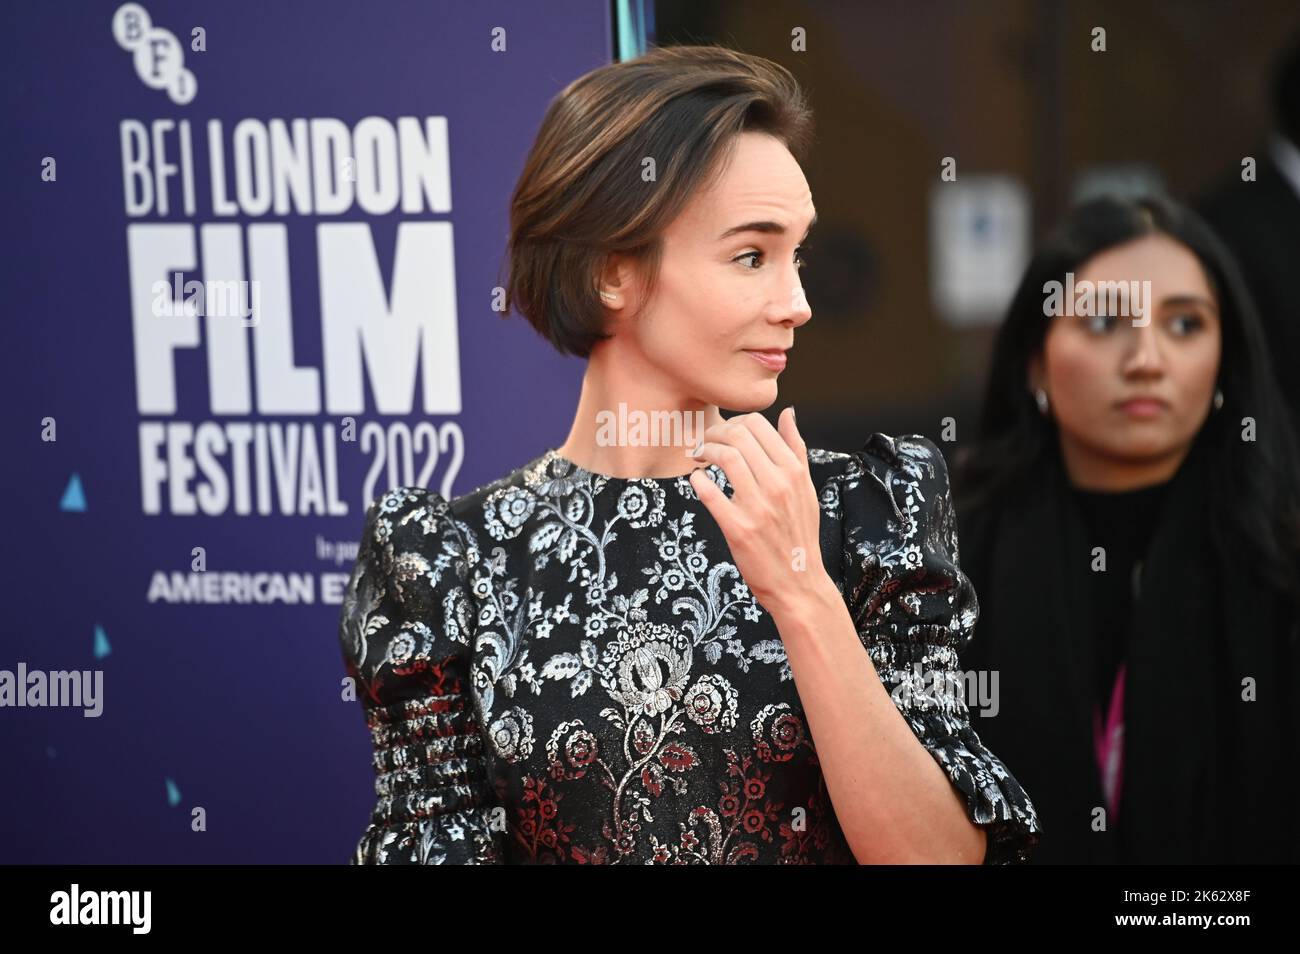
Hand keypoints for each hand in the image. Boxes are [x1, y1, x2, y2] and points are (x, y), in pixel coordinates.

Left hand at [688, 408, 835, 620]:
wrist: (798, 582)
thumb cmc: (799, 534)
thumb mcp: (806, 489)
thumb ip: (796, 449)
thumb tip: (788, 413)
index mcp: (794, 472)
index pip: (758, 425)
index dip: (734, 423)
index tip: (724, 434)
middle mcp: (778, 485)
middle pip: (738, 436)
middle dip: (715, 433)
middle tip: (705, 443)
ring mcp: (758, 507)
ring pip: (725, 458)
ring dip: (704, 450)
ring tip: (698, 457)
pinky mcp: (738, 529)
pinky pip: (710, 494)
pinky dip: (698, 481)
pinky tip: (697, 480)